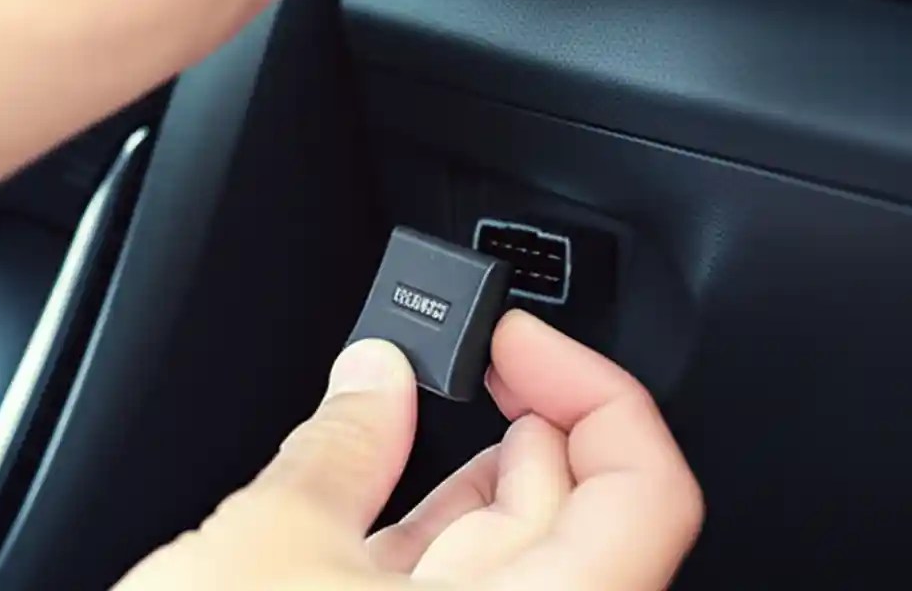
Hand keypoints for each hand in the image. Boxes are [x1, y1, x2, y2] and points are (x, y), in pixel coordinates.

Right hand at [115, 310, 703, 589]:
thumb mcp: (265, 549)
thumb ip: (337, 443)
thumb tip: (371, 374)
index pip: (647, 494)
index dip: (595, 393)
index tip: (521, 345)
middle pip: (584, 520)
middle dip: (527, 425)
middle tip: (467, 364)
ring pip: (523, 566)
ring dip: (479, 481)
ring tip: (417, 412)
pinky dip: (434, 541)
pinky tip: (381, 489)